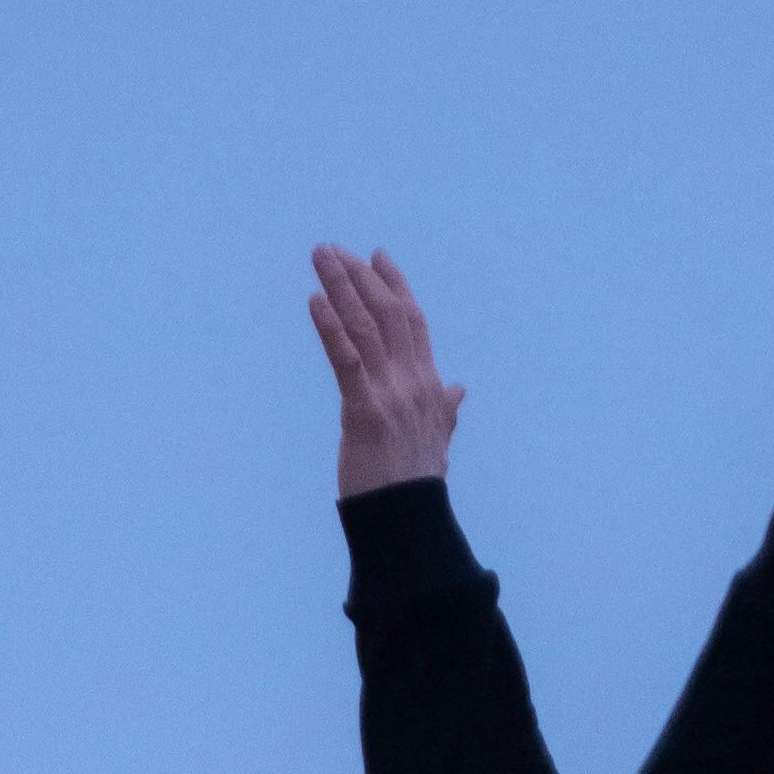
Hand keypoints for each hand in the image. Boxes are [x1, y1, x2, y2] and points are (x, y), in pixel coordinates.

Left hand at [309, 241, 463, 498]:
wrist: (408, 522)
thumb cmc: (416, 486)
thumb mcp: (436, 440)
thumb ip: (446, 411)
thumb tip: (459, 390)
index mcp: (428, 386)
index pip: (412, 321)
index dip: (394, 285)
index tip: (376, 256)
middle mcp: (413, 382)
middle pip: (386, 313)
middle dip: (359, 277)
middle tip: (331, 250)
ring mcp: (390, 394)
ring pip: (365, 327)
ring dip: (340, 287)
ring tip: (319, 258)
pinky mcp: (364, 411)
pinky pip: (346, 360)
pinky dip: (330, 327)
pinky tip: (314, 301)